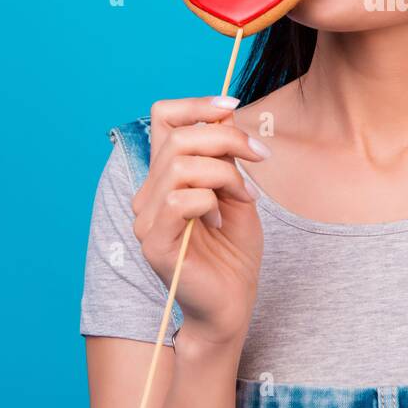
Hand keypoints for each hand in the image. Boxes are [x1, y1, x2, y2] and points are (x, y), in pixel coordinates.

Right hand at [132, 96, 268, 349]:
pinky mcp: (154, 243)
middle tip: (260, 157)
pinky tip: (223, 220)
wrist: (233, 303)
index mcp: (167, 176)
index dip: (195, 104)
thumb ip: (226, 157)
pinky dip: (211, 201)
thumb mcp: (237, 193)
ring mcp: (146, 219)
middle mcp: (149, 193)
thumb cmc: (234, 252)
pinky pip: (179, 200)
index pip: (163, 119)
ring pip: (180, 166)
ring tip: (244, 197)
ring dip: (224, 174)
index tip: (232, 106)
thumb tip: (225, 113)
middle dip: (227, 139)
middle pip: (178, 138)